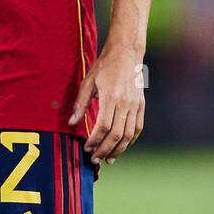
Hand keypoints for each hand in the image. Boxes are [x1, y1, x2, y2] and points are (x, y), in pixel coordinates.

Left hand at [69, 45, 144, 163]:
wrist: (126, 54)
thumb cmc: (104, 67)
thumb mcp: (88, 83)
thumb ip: (80, 104)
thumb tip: (71, 124)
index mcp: (111, 97)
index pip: (103, 127)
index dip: (94, 141)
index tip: (86, 149)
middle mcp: (125, 103)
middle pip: (116, 134)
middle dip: (104, 150)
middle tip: (94, 159)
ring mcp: (135, 105)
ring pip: (128, 134)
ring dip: (118, 149)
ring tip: (108, 159)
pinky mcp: (141, 105)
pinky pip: (137, 128)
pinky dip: (130, 140)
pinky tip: (121, 147)